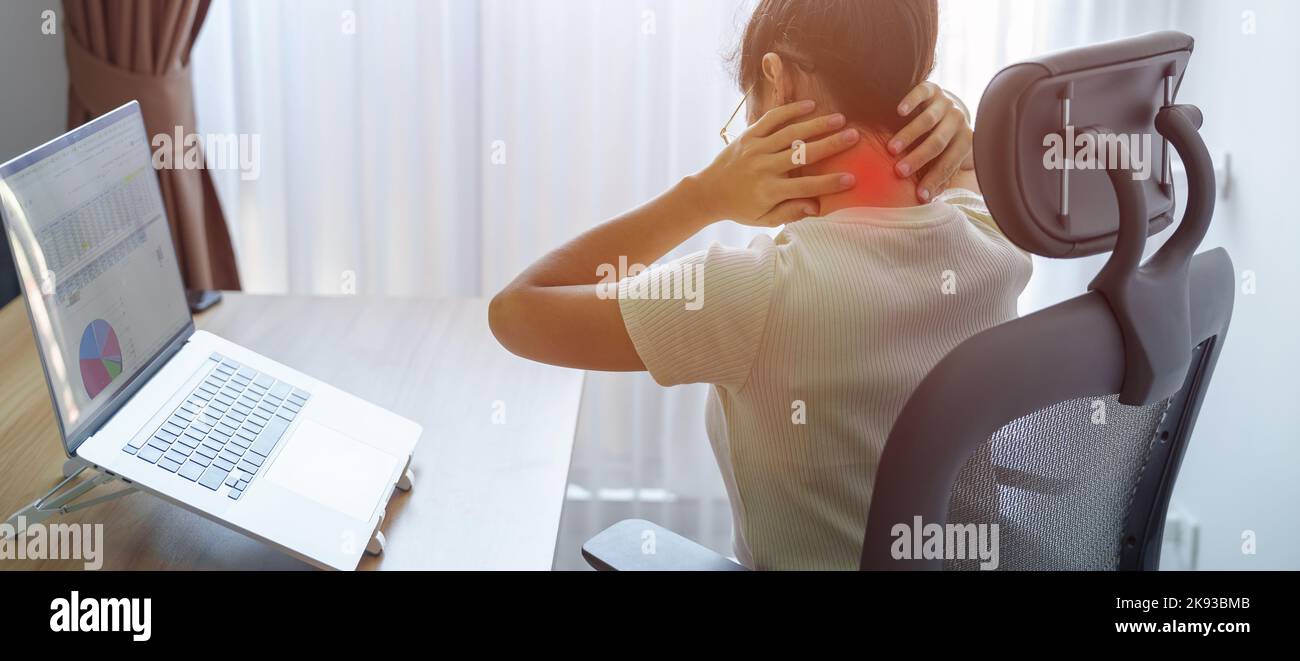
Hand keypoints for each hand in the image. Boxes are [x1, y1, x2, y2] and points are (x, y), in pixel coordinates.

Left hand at [692, 100, 859, 226]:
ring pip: (791, 133)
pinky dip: (790, 110)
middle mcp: (764, 168)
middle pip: (803, 154)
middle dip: (831, 145)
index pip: (806, 187)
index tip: (852, 178)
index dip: (830, 183)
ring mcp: (756, 149)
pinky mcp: (748, 135)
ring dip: (817, 124)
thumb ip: (790, 213)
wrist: (708, 192)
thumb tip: (816, 207)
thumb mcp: (764, 219)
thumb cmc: (741, 208)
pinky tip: (810, 105)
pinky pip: (771, 119)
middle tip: (854, 136)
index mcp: (770, 191)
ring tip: (840, 119)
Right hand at [888, 82, 974, 201]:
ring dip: (910, 135)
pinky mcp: (932, 89)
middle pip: (939, 142)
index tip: (919, 196)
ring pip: (928, 120)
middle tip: (899, 171)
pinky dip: (911, 102)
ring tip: (892, 148)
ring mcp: (945, 103)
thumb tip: (925, 199)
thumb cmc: (940, 138)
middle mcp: (957, 121)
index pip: (949, 163)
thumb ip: (937, 173)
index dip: (934, 180)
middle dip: (919, 158)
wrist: (944, 103)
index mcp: (964, 141)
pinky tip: (899, 112)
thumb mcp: (943, 155)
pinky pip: (923, 93)